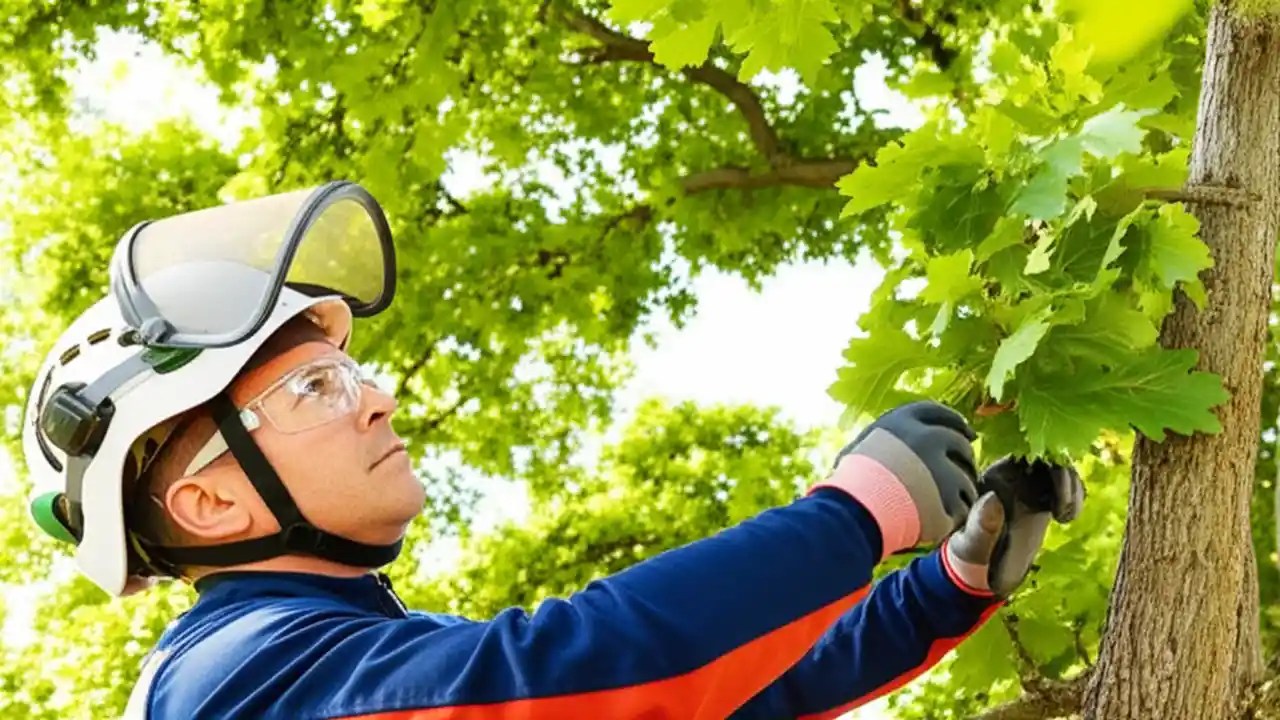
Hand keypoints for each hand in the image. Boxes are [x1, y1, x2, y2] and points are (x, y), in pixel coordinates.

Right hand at [815, 401, 979, 556]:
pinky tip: (948, 518)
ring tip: (953, 500)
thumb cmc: (848, 484)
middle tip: (965, 466)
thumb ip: (874, 443)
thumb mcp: (856, 451)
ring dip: (964, 486)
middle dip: (965, 454)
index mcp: (902, 421)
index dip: (953, 421)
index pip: (937, 412)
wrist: (853, 510)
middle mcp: (926, 438)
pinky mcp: (949, 496)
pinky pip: (963, 504)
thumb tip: (875, 445)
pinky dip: (958, 511)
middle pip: (959, 442)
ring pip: (966, 475)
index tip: (964, 431)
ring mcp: (941, 466)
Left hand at [944, 457, 1084, 595]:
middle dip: (1063, 476)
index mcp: (991, 477)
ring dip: (1072, 487)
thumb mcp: (970, 545)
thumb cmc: (967, 556)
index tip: (1050, 494)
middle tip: (1062, 511)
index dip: (1044, 464)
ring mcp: (1028, 486)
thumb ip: (981, 526)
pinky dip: (1075, 497)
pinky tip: (1066, 519)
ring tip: (1064, 516)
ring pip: (1060, 468)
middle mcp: (1011, 476)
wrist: (977, 570)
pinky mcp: (1041, 499)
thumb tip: (993, 499)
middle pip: (1047, 455)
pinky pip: (1066, 486)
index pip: (1022, 451)